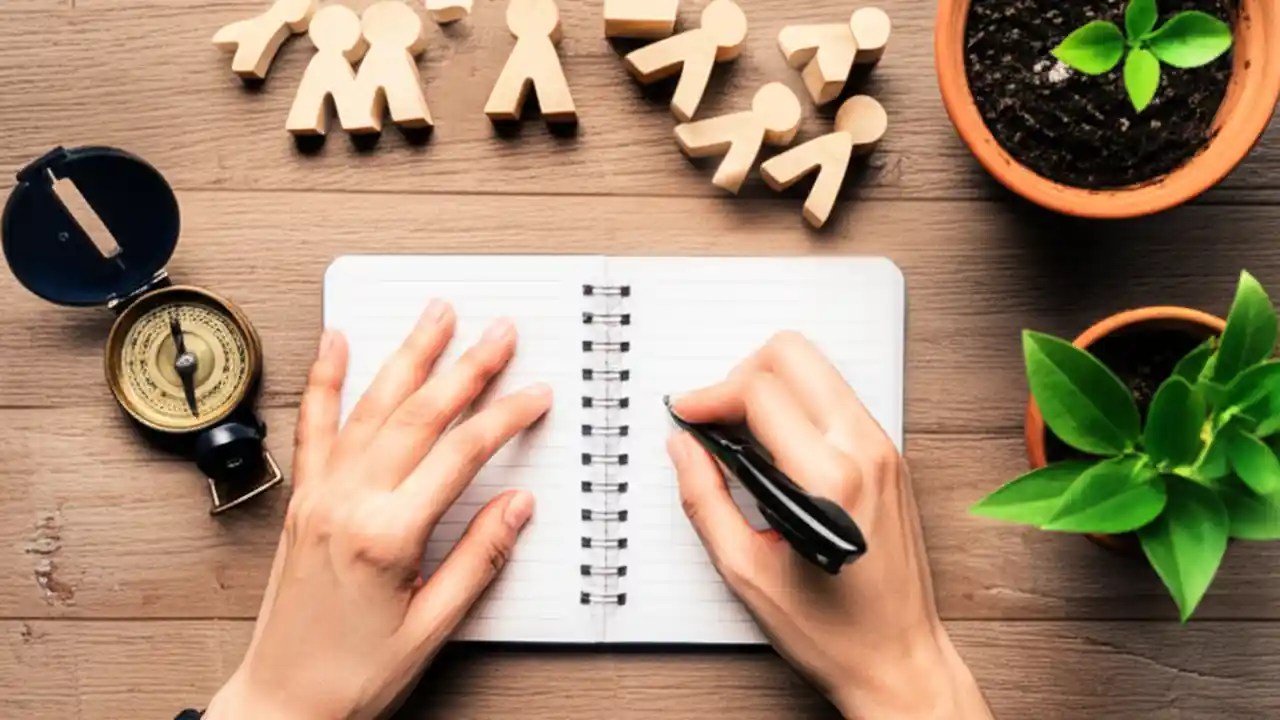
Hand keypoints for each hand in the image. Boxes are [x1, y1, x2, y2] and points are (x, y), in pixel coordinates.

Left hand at [205, 301, 551, 719]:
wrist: (283, 701)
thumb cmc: (352, 674)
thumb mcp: (432, 628)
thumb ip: (478, 559)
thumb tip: (519, 507)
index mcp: (387, 535)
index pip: (461, 454)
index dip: (505, 417)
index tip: (535, 395)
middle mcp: (348, 503)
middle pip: (419, 414)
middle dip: (466, 366)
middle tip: (497, 332)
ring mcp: (319, 495)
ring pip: (370, 406)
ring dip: (407, 356)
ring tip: (434, 317)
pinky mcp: (301, 500)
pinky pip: (312, 426)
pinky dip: (324, 380)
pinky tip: (335, 344)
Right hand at [668, 332, 990, 719]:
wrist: (899, 660)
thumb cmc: (835, 631)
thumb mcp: (747, 571)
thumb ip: (705, 499)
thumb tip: (684, 448)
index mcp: (830, 477)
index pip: (759, 390)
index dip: (709, 395)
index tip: (686, 415)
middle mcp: (866, 450)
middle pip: (793, 355)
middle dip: (740, 374)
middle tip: (714, 418)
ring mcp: (885, 449)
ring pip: (818, 370)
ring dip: (769, 386)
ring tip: (740, 435)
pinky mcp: (891, 457)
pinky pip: (836, 399)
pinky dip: (796, 405)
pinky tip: (773, 449)